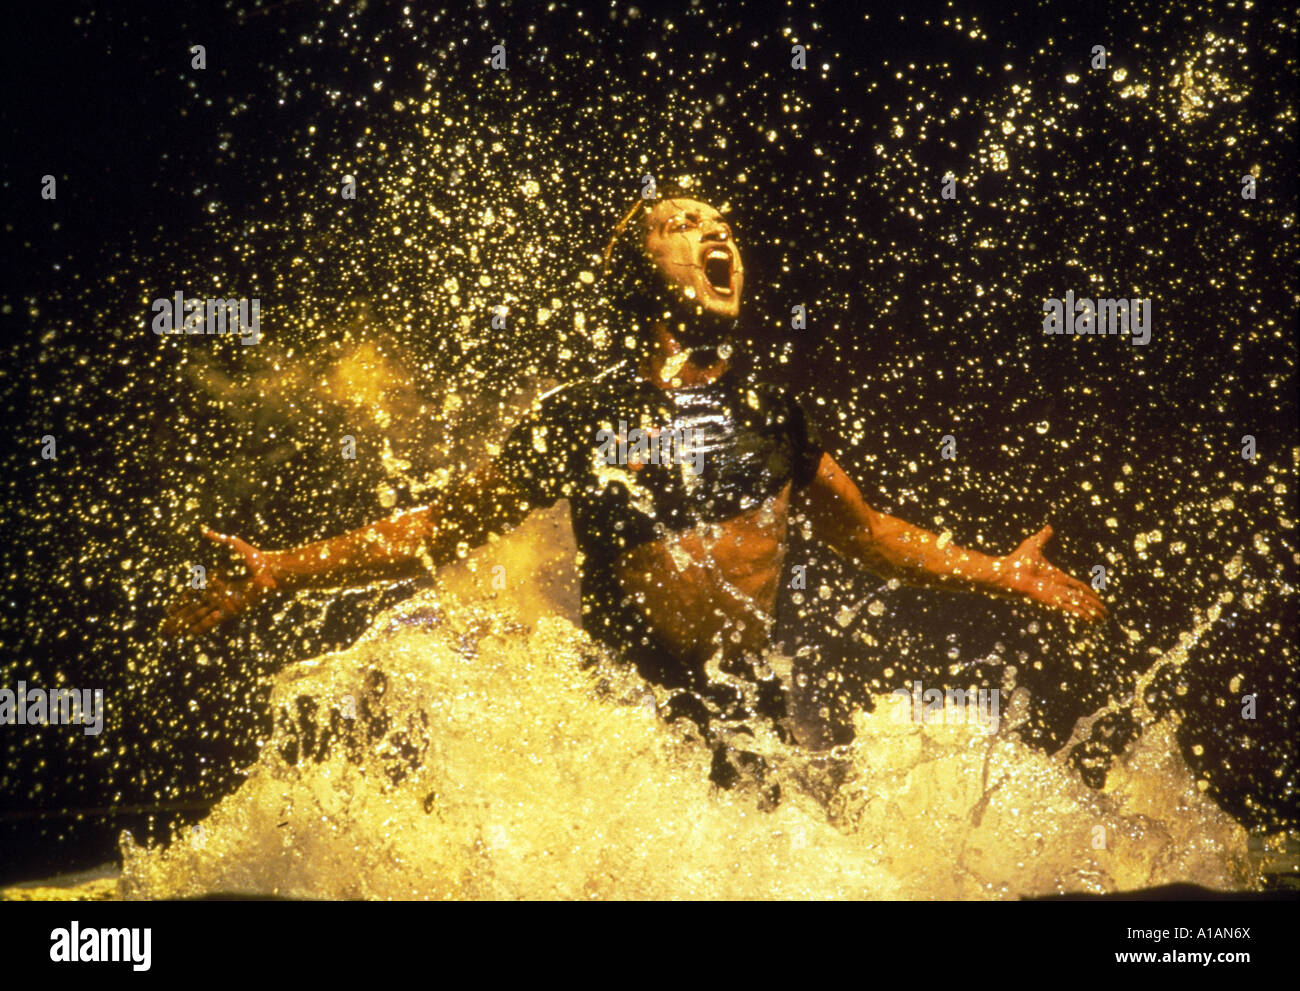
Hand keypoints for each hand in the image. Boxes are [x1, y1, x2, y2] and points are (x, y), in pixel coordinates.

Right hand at [161, 526, 280, 636]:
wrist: (271, 570)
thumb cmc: (254, 558)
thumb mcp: (233, 545)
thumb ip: (217, 539)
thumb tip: (203, 529)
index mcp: (214, 581)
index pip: (192, 594)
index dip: (180, 602)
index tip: (169, 610)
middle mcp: (217, 594)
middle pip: (192, 609)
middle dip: (178, 618)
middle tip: (165, 628)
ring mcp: (224, 603)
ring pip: (199, 617)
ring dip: (185, 625)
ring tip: (171, 634)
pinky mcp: (232, 609)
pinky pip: (213, 621)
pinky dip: (201, 626)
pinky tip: (189, 634)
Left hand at [999, 525, 1106, 621]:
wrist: (1007, 572)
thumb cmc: (1017, 560)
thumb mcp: (1034, 544)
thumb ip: (1043, 537)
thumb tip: (1049, 527)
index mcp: (1056, 576)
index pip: (1077, 586)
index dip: (1089, 592)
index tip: (1098, 599)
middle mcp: (1057, 587)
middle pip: (1081, 598)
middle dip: (1094, 606)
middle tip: (1105, 615)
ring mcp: (1054, 594)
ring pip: (1078, 605)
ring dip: (1091, 612)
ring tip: (1102, 621)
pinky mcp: (1050, 600)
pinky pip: (1069, 608)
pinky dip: (1080, 614)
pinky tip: (1090, 620)